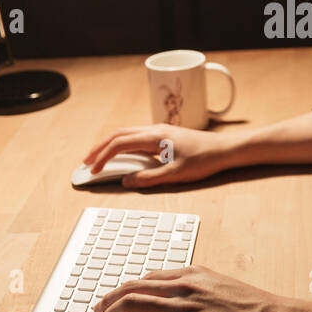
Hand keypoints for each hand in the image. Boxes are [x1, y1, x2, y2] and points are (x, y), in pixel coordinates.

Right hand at [82, 124, 239, 187]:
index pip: (119, 144)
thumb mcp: (175, 174)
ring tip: (99, 158)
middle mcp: (155, 130)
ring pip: (127, 134)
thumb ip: (149, 179)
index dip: (103, 157)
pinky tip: (123, 156)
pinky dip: (124, 145)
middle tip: (86, 162)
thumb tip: (125, 181)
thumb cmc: (204, 160)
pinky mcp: (165, 136)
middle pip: (119, 134)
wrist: (225, 149)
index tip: (92, 170)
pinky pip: (138, 137)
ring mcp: (160, 131)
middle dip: (99, 147)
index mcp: (154, 137)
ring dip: (111, 145)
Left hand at [92, 266, 291, 311]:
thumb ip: (198, 291)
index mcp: (194, 274)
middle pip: (133, 287)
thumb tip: (178, 303)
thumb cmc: (255, 310)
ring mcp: (183, 310)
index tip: (116, 296)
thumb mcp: (222, 288)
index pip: (148, 276)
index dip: (126, 288)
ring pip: (132, 305)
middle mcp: (184, 287)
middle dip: (110, 299)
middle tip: (98, 310)